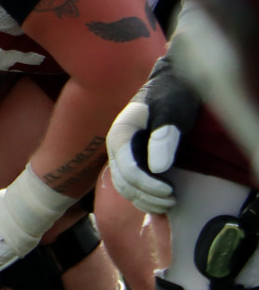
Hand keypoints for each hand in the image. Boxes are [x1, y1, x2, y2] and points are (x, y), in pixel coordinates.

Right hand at [105, 56, 197, 215]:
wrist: (172, 85)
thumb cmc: (173, 94)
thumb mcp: (172, 111)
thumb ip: (163, 136)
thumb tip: (158, 168)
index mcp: (120, 133)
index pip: (127, 168)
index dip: (147, 184)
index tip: (170, 191)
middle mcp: (115, 146)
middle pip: (123, 181)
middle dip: (146, 195)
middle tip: (173, 201)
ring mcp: (122, 154)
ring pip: (124, 187)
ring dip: (144, 200)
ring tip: (169, 204)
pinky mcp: (131, 159)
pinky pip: (130, 184)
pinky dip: (143, 196)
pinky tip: (160, 200)